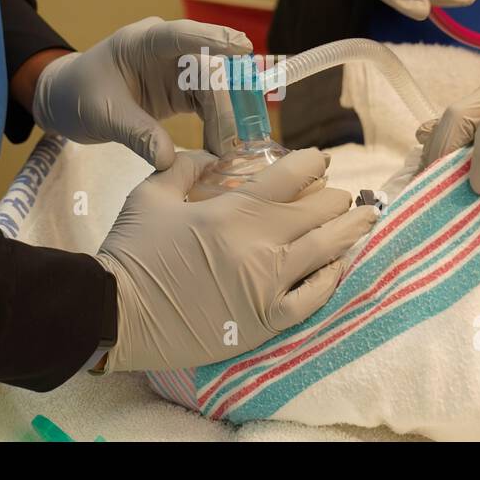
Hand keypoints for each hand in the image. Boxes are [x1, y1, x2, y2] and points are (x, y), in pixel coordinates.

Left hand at [31, 17, 250, 168]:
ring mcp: (177, 69)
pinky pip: (209, 105)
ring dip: (225, 117)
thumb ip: (137, 134)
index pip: (181, 35)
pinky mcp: (182, 90)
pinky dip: (216, 125)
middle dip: (224, 101)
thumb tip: (168, 160)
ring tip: (228, 149)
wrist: (69, 100)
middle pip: (206, 68)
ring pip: (214, 88)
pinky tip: (221, 146)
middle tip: (231, 138)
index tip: (241, 48)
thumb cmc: (79, 95)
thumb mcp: (104, 115)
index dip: (212, 39)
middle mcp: (167, 50)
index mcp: (142, 42)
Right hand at [97, 149, 377, 371]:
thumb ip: (183, 167)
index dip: (313, 162)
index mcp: (233, 210)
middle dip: (334, 197)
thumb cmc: (131, 251)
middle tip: (339, 194)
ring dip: (351, 231)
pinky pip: (315, 298)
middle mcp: (259, 245)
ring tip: (365, 220)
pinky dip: (332, 279)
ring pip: (329, 251)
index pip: (292, 175)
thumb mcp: (151, 194)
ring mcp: (267, 286)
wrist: (115, 313)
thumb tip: (208, 157)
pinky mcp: (265, 321)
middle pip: (320, 210)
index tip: (321, 159)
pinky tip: (338, 267)